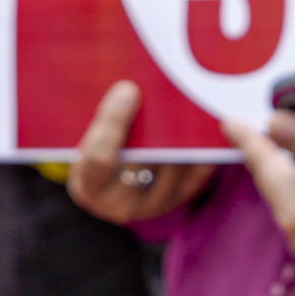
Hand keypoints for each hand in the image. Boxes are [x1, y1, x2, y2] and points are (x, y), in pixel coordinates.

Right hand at [66, 81, 215, 227]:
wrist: (115, 187)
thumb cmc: (99, 153)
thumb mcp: (89, 142)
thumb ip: (104, 122)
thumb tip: (129, 89)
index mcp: (89, 187)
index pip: (99, 158)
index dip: (113, 121)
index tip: (127, 89)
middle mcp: (119, 205)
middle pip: (138, 165)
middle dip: (152, 128)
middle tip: (167, 95)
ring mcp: (151, 206)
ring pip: (170, 171)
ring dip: (180, 140)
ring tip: (189, 106)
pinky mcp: (177, 201)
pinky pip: (194, 177)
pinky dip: (201, 153)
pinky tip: (205, 130)